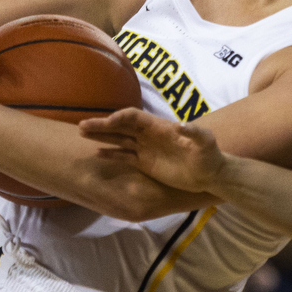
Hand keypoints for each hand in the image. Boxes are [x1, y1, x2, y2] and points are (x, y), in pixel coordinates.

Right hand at [79, 108, 224, 193]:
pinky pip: (124, 156)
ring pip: (119, 139)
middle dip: (102, 125)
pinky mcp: (145, 163)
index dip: (120, 118)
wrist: (210, 173)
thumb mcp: (206, 141)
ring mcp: (145, 148)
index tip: (107, 123)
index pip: (134, 117)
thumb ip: (195, 132)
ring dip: (102, 137)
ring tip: (83, 134)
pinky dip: (111, 154)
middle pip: (121, 126)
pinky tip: (97, 153)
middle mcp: (148, 135)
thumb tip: (182, 124)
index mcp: (159, 126)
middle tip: (82, 126)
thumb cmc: (209, 154)